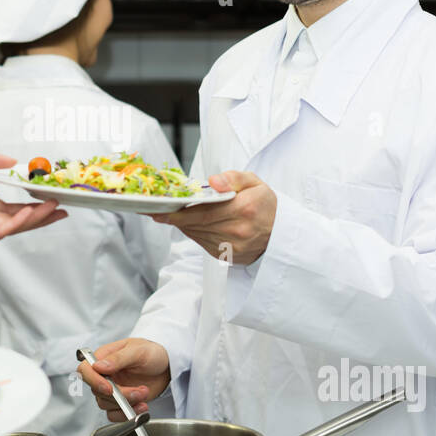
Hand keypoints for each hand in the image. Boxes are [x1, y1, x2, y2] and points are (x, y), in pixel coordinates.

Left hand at [0, 150, 66, 240]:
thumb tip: (12, 161)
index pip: (13, 206)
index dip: (33, 203)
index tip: (52, 197)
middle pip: (19, 219)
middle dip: (42, 216)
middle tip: (63, 209)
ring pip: (13, 227)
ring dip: (34, 219)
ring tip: (53, 209)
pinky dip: (16, 222)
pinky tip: (29, 212)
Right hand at [77, 338, 169, 421]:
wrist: (167, 367)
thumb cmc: (152, 353)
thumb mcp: (138, 351)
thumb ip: (118, 358)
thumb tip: (99, 366)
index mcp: (103, 357)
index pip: (85, 370)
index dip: (93, 381)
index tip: (109, 388)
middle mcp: (104, 374)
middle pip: (97, 391)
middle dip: (120, 395)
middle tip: (140, 391)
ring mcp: (111, 389)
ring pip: (105, 404)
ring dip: (126, 403)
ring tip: (144, 394)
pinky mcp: (120, 402)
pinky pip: (114, 415)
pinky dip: (127, 414)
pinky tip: (142, 406)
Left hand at [149, 170, 275, 265]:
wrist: (281, 234)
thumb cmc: (265, 205)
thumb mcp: (255, 183)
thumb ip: (233, 178)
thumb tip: (213, 181)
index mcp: (244, 209)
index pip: (203, 212)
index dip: (178, 212)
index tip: (159, 209)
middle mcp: (237, 231)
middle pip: (195, 224)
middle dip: (174, 218)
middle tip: (155, 210)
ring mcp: (232, 247)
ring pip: (196, 234)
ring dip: (182, 225)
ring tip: (170, 214)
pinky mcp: (227, 256)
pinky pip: (202, 243)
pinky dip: (193, 232)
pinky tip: (190, 224)